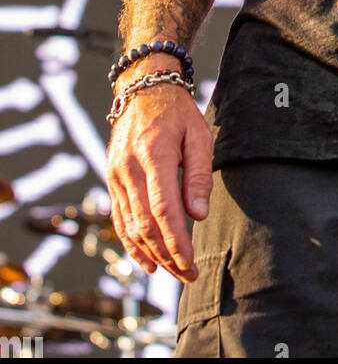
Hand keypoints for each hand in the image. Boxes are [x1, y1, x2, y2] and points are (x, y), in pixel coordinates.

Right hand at [106, 79, 212, 282]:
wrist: (142, 88)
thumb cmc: (177, 112)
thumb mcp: (198, 134)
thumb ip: (199, 175)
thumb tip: (197, 216)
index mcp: (154, 154)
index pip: (163, 209)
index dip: (176, 242)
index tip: (190, 264)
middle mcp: (129, 168)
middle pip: (146, 224)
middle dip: (167, 256)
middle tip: (189, 275)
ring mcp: (115, 175)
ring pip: (131, 226)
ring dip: (152, 254)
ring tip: (174, 271)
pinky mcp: (111, 180)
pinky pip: (119, 219)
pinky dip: (132, 243)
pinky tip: (147, 261)